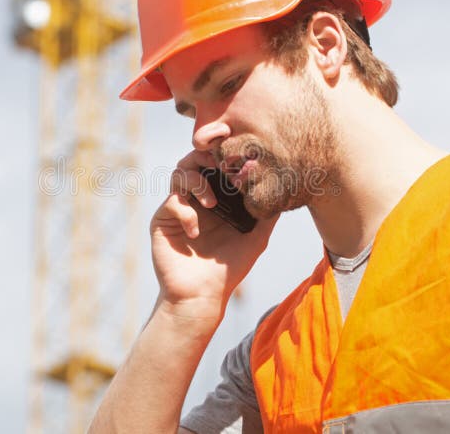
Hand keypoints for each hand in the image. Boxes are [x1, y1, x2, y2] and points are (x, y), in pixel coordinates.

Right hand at [150, 150, 278, 322]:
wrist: (203, 296)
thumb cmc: (229, 268)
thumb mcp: (256, 237)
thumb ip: (267, 212)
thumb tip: (286, 186)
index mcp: (216, 197)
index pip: (216, 164)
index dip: (225, 154)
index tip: (240, 157)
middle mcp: (195, 199)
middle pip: (194, 159)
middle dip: (208, 157)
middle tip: (223, 167)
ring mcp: (178, 208)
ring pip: (180, 173)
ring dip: (198, 182)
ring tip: (212, 204)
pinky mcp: (162, 221)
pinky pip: (172, 202)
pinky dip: (187, 213)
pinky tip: (197, 233)